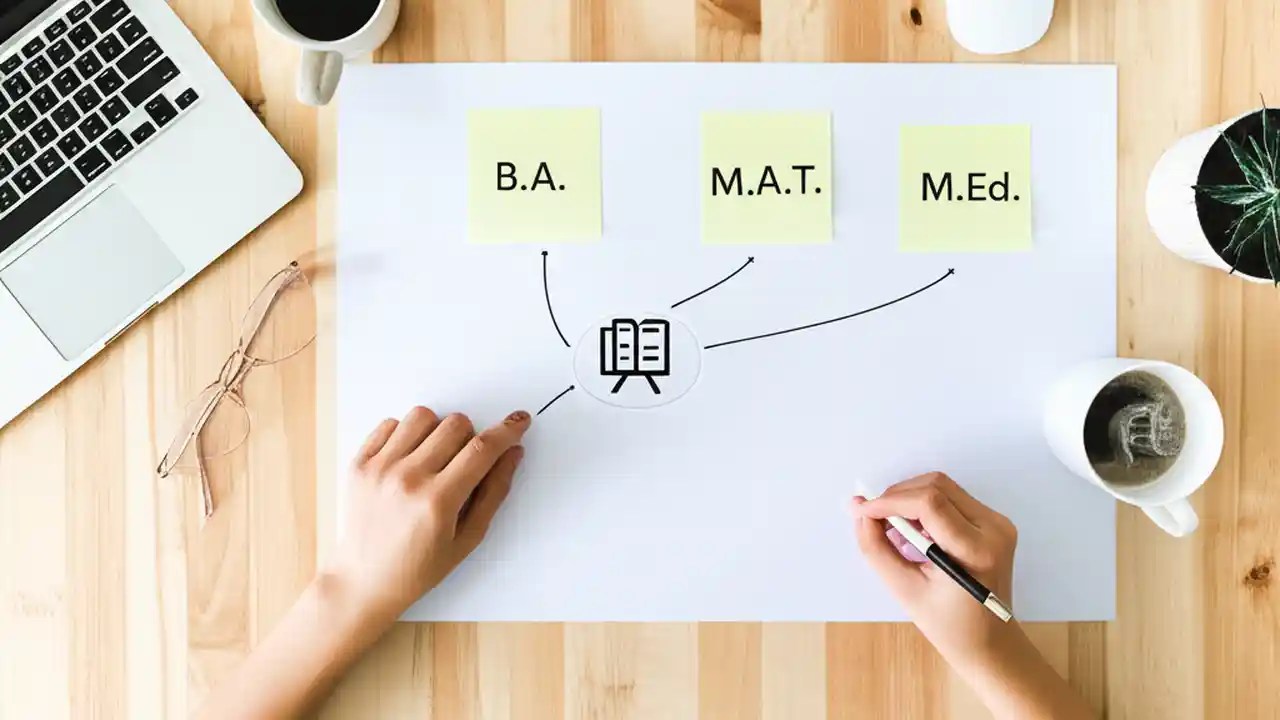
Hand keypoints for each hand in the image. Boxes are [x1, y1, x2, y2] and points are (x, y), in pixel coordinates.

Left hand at [325, 406, 530, 623]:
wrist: (364, 581)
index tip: (518, 422)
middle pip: (456, 425)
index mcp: (437, 502)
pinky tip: (409, 459)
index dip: (506, 431)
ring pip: (423, 416)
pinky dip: (406, 434)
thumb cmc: (418, 568)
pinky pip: (390, 424)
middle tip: (464, 463)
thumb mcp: (467, 538)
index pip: (481, 449)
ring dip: (438, 430)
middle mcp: (406, 479)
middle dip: (471, 437)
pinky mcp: (359, 463)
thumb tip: (512, 453)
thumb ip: (494, 492)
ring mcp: (379, 469)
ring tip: (434, 458)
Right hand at [851, 472, 1017, 668]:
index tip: (862, 511)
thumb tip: (860, 512)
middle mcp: (994, 528)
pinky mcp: (992, 522)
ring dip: (909, 499)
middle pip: (936, 486)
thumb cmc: (949, 625)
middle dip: (897, 496)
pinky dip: (923, 506)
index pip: (929, 504)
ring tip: (893, 529)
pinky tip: (912, 531)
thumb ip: (877, 549)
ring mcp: (997, 522)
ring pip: (942, 487)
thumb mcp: (905, 590)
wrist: (990, 641)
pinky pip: (951, 498)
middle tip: (873, 519)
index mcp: (977, 550)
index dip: (890, 501)